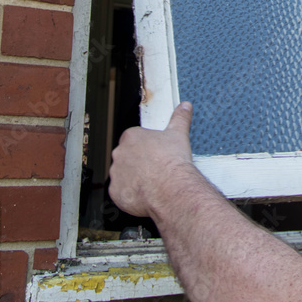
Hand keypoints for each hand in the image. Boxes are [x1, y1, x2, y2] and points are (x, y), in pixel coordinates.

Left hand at [108, 101, 194, 217]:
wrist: (171, 188)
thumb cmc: (172, 162)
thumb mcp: (179, 133)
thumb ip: (180, 118)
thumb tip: (185, 107)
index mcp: (131, 137)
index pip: (134, 139)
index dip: (146, 147)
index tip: (155, 153)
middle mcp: (120, 154)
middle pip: (127, 157)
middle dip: (138, 162)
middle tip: (154, 168)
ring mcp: (116, 173)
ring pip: (123, 175)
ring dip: (133, 178)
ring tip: (151, 182)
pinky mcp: (116, 192)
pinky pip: (121, 192)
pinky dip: (130, 194)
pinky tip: (145, 193)